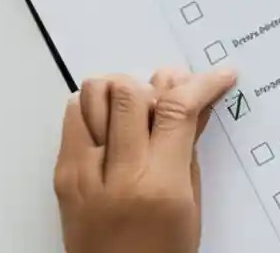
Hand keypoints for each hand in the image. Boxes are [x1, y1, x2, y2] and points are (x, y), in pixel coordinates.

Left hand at [54, 67, 236, 252]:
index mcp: (159, 186)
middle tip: (169, 99)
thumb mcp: (191, 203)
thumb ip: (190, 146)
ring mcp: (82, 173)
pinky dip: (95, 109)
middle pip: (129, 93)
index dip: (201, 83)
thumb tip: (197, 99)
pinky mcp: (61, 174)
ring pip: (93, 94)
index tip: (218, 76)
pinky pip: (73, 116)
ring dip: (120, 93)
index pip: (176, 110)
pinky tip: (113, 126)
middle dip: (155, 86)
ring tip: (137, 112)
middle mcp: (117, 174)